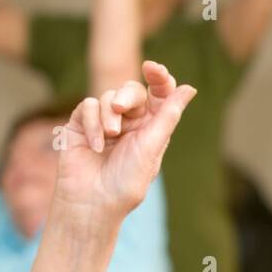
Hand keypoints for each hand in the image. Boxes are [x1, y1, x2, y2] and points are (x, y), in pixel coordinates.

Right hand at [55, 61, 195, 219]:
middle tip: (120, 109)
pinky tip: (95, 145)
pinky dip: (92, 123)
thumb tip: (190, 89)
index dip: (159, 77)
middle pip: (132, 89)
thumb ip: (168, 116)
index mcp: (152, 127)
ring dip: (108, 115)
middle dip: (127, 95)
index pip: (159, 93)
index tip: (152, 68)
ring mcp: (104, 122)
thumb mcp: (151, 148)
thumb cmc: (125, 182)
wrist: (92, 202)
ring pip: (107, 96)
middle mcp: (130, 122)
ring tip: (109, 137)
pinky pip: (87, 106)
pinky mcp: (81, 124)